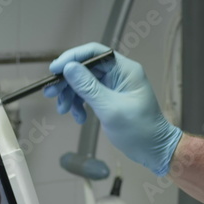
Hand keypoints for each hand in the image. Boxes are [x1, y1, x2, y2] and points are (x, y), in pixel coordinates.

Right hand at [45, 43, 182, 175]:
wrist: (153, 150)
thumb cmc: (138, 130)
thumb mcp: (111, 109)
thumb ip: (89, 87)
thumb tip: (68, 67)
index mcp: (125, 69)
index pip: (94, 52)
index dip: (72, 57)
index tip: (54, 69)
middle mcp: (119, 73)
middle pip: (85, 67)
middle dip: (67, 80)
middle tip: (51, 93)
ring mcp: (114, 85)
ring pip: (84, 81)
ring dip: (71, 94)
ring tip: (63, 110)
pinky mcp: (109, 98)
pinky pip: (88, 94)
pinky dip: (79, 104)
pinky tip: (78, 117)